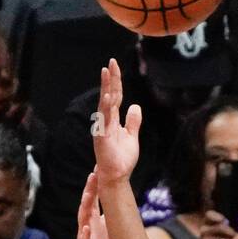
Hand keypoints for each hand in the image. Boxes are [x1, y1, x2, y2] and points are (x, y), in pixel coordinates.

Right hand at [75, 169, 109, 238]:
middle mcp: (86, 219)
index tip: (99, 167)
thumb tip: (121, 195)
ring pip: (83, 216)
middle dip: (90, 188)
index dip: (96, 182)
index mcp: (91, 213)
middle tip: (93, 174)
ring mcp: (83, 231)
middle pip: (87, 201)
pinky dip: (85, 233)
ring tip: (89, 194)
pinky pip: (83, 238)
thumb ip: (110, 209)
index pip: (93, 195)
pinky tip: (87, 228)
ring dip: (85, 205)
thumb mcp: (106, 223)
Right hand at [93, 58, 141, 186]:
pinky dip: (105, 108)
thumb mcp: (132, 136)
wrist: (117, 176)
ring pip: (104, 104)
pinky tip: (107, 96)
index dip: (115, 81)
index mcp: (112, 119)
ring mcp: (102, 128)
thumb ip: (132, 121)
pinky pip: (104, 120)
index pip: (115, 96)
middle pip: (109, 96)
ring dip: (106, 88)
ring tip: (107, 73)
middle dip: (110, 79)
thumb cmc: (122, 159)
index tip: (115, 66)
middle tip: (112, 62)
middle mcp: (106, 121)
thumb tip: (135, 106)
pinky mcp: (102, 137)